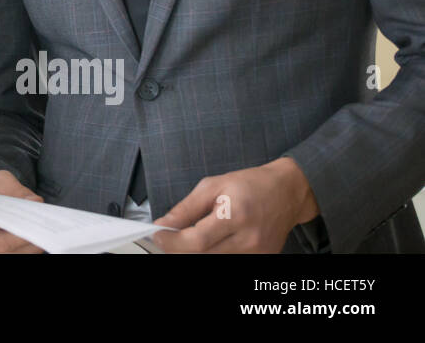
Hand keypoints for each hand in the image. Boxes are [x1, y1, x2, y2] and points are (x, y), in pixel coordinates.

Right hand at [0, 169, 45, 252]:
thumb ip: (14, 188)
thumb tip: (34, 202)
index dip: (12, 218)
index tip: (34, 209)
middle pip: (1, 245)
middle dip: (25, 236)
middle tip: (44, 228)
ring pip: (9, 256)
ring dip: (29, 247)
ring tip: (43, 235)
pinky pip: (12, 258)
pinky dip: (26, 251)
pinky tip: (35, 242)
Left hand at [151, 157, 319, 252]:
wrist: (287, 192)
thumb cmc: (250, 184)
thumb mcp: (212, 186)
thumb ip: (186, 208)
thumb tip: (163, 224)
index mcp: (236, 215)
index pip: (198, 240)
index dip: (173, 241)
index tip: (157, 235)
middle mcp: (249, 239)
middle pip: (204, 254)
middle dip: (179, 247)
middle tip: (166, 237)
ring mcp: (258, 253)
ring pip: (215, 259)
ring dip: (196, 250)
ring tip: (189, 235)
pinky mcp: (262, 259)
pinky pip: (229, 260)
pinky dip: (213, 252)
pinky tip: (209, 240)